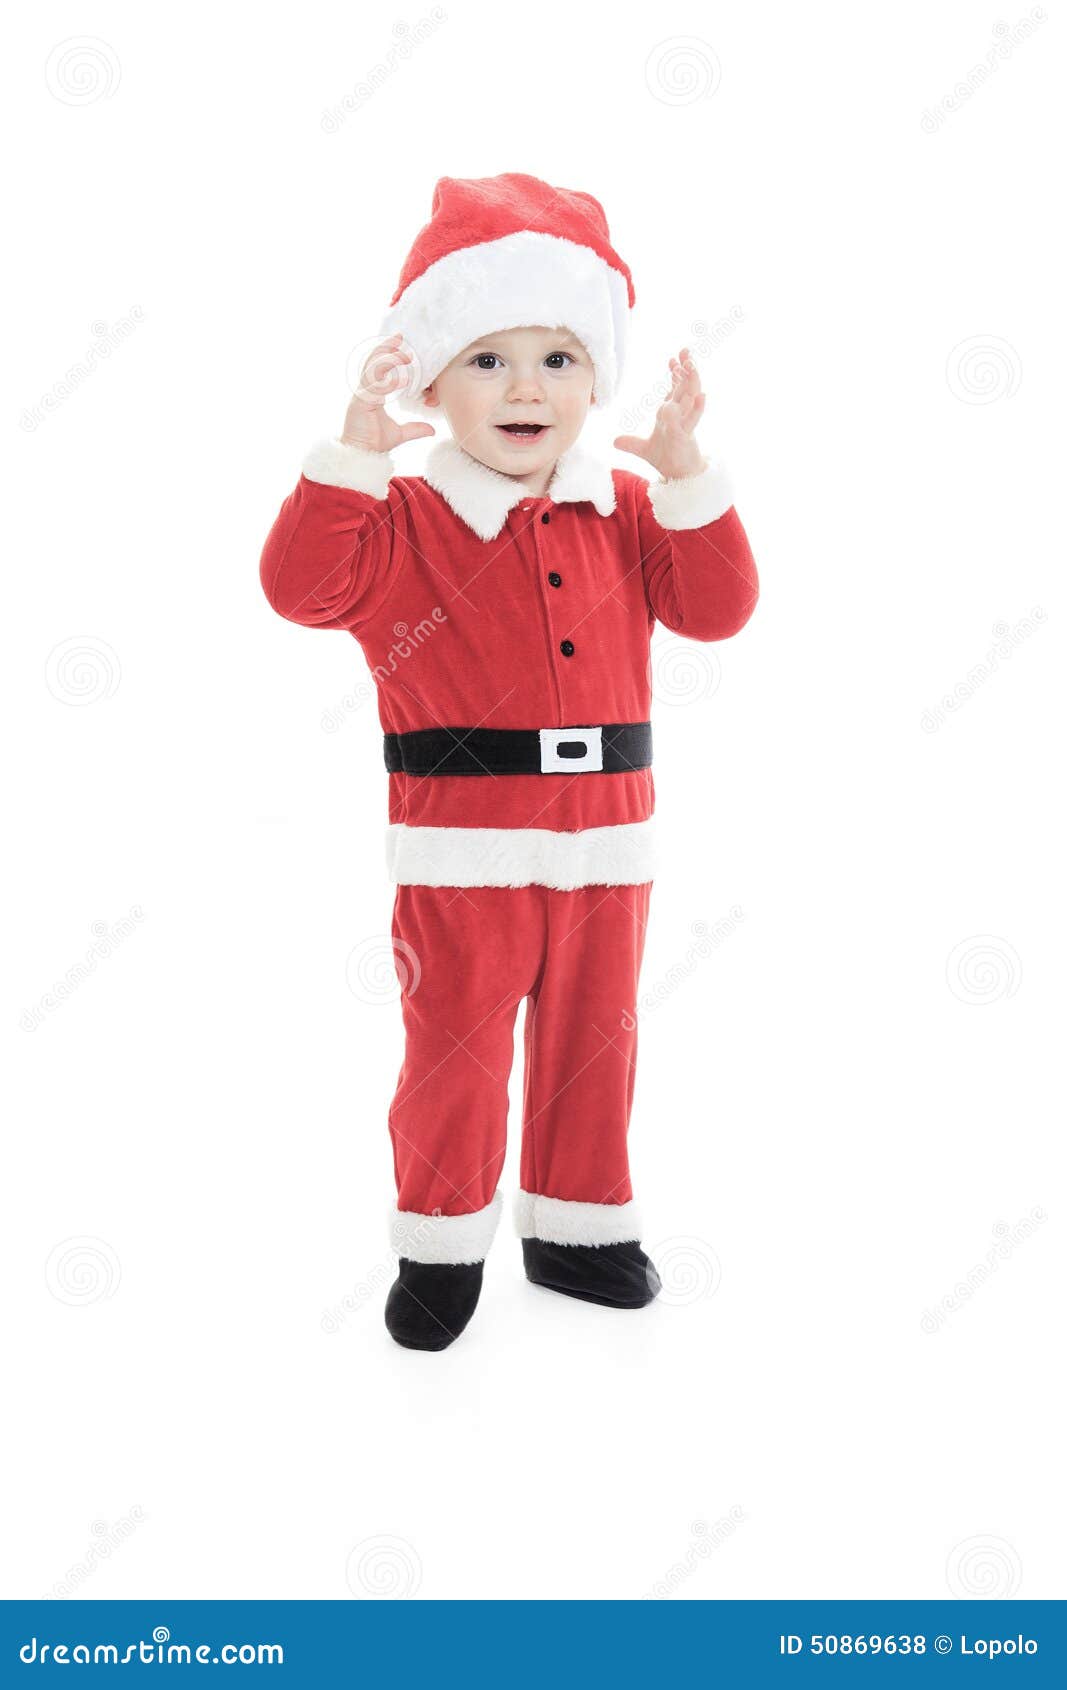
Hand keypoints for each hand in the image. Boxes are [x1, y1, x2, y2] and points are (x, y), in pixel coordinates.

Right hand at [341, 333, 435, 453]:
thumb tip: (432, 430)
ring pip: (373, 371)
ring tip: (404, 355)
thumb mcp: (400, 434)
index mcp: (372, 393)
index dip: (387, 353)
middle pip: (373, 362)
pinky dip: (388, 383)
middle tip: (401, 338)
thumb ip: (414, 429)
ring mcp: (361, 396)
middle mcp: (365, 391)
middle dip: (387, 348)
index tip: (402, 343)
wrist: (361, 456)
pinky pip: (375, 389)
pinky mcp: (360, 404)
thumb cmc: (374, 443)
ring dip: (388, 360)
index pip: (378, 367)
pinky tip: (403, 380)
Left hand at [614, 346, 707, 479]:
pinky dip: (697, 409)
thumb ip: (632, 443)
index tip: (672, 359)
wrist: (679, 475)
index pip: (675, 388)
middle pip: (685, 387)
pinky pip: (692, 421)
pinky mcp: (687, 437)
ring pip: (691, 399)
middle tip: (686, 351)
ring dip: (692, 382)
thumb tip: (614, 441)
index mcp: (671, 413)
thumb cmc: (667, 457)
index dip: (675, 373)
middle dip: (686, 369)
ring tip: (693, 365)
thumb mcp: (644, 449)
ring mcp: (685, 424)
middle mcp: (681, 415)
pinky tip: (701, 396)